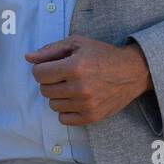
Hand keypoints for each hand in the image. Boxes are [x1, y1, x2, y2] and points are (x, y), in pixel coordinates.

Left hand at [26, 36, 151, 125]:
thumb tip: (28, 58)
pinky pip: (63, 119)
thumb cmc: (104, 55)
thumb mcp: (79, 43)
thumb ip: (51, 50)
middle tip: (65, 76)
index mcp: (75, 67)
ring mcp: (86, 104)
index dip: (43, 68)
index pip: (38, 74)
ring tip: (73, 87)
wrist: (134, 71)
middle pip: (44, 90)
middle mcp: (80, 87)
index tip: (54, 66)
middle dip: (51, 82)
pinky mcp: (92, 116)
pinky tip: (77, 100)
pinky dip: (67, 110)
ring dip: (59, 96)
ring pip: (53, 105)